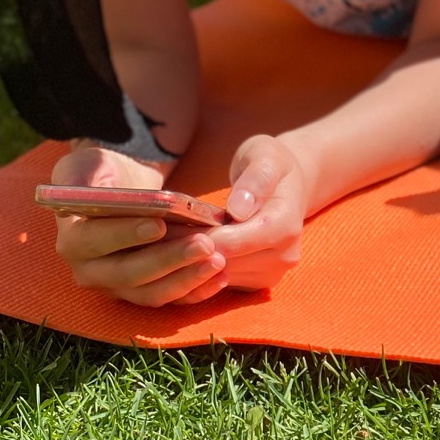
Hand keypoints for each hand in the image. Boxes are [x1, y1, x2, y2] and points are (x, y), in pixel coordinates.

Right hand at [50, 143, 227, 308]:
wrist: (119, 191)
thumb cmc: (105, 174)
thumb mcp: (91, 164)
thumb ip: (89, 175)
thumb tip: (100, 189)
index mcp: (73, 239)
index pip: (95, 241)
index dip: (126, 235)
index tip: (159, 225)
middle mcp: (89, 271)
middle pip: (129, 273)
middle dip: (169, 260)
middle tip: (204, 244)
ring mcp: (116, 287)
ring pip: (151, 293)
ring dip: (187, 279)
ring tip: (218, 260)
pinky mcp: (141, 293)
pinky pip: (169, 299)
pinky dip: (195, 291)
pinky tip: (220, 277)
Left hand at [170, 135, 311, 303]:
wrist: (287, 185)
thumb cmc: (270, 164)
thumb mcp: (264, 156)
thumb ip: (255, 179)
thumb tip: (239, 209)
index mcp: (286, 225)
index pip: (237, 241)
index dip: (200, 236)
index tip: (168, 225)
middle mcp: (283, 256)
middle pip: (224, 262)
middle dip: (187, 249)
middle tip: (152, 235)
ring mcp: (271, 273)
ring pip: (217, 276)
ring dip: (188, 262)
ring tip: (159, 241)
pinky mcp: (256, 282)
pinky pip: (219, 283)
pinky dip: (196, 270)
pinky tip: (176, 251)